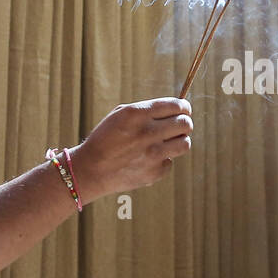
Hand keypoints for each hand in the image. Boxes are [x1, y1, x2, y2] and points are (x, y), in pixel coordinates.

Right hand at [67, 98, 192, 201]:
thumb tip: (177, 109)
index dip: (184, 107)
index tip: (184, 110)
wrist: (91, 169)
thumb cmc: (106, 138)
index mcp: (138, 113)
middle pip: (186, 124)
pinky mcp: (155, 172)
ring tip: (169, 142)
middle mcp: (148, 132)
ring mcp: (153, 154)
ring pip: (185, 143)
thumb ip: (148, 110)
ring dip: (179, 141)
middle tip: (179, 126)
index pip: (176, 106)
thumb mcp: (121, 115)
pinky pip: (170, 161)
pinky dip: (163, 160)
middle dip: (185, 123)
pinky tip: (148, 159)